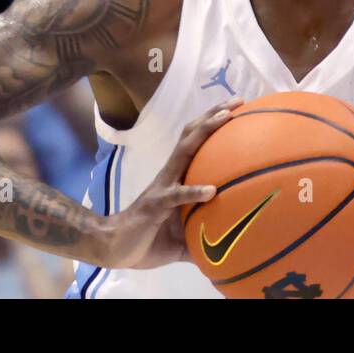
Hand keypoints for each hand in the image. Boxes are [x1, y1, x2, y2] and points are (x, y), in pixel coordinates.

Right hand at [101, 98, 240, 269]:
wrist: (115, 249)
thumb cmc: (148, 241)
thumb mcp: (184, 239)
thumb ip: (205, 237)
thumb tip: (232, 251)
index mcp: (177, 177)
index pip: (195, 142)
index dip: (213, 123)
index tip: (238, 109)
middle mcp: (170, 174)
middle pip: (192, 135)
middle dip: (214, 115)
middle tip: (238, 101)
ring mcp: (162, 186)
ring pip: (184, 151)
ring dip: (205, 132)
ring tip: (226, 118)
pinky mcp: (155, 204)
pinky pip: (176, 195)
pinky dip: (193, 191)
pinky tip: (211, 190)